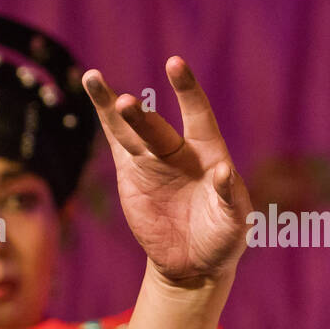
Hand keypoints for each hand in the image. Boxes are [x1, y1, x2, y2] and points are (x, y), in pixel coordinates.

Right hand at [83, 57, 251, 285]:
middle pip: (157, 129)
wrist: (194, 263)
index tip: (174, 65)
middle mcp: (179, 150)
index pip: (199, 115)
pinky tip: (92, 86)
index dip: (188, 91)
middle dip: (141, 117)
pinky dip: (103, 117)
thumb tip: (224, 170)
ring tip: (95, 79)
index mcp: (209, 154)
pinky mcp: (131, 171)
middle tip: (125, 104)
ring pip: (131, 128)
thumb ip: (230, 196)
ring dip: (113, 107)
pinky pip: (115, 140)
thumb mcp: (237, 222)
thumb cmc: (224, 239)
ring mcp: (152, 159)